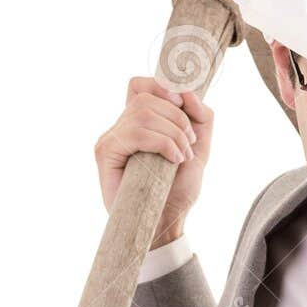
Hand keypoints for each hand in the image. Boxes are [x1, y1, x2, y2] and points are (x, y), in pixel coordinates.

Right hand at [94, 77, 213, 245]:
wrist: (167, 221)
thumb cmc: (178, 188)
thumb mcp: (200, 147)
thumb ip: (201, 116)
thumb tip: (186, 92)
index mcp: (138, 122)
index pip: (140, 85)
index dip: (162, 87)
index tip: (183, 106)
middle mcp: (121, 127)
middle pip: (147, 97)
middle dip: (178, 118)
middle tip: (188, 144)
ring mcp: (111, 139)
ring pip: (143, 112)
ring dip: (173, 133)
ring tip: (181, 156)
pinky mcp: (105, 153)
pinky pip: (135, 133)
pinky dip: (162, 143)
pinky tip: (172, 160)